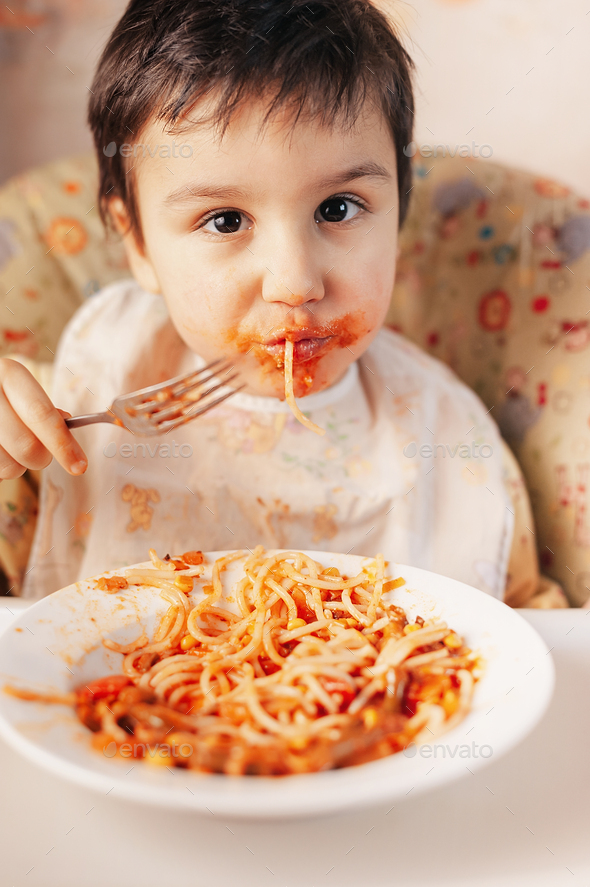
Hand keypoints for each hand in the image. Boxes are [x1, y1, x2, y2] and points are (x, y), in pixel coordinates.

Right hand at [0, 357, 87, 479]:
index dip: (63, 444)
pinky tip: (0, 450)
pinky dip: (1, 467)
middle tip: (41, 456)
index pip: (41, 414)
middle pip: (27, 446)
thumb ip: (44, 410)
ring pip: (8, 466)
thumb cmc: (5, 396)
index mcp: (10, 374)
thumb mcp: (23, 391)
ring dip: (18, 467)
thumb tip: (66, 426)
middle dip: (42, 459)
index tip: (79, 466)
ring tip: (10, 449)